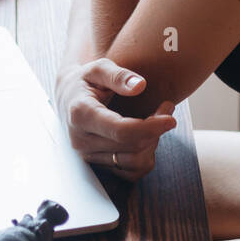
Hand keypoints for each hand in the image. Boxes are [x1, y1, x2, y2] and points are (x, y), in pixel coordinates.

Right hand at [55, 58, 176, 181]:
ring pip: (135, 162)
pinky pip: (132, 172)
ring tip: (156, 119)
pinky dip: (146, 156)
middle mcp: (81, 141)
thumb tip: (140, 86)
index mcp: (81, 114)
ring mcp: (88, 157)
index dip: (150, 127)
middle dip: (156, 129)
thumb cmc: (86, 80)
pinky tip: (146, 136)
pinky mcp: (97, 167)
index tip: (171, 119)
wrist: (68, 98)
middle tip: (167, 107)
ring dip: (153, 142)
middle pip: (132, 146)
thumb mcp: (98, 68)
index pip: (121, 130)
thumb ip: (118, 75)